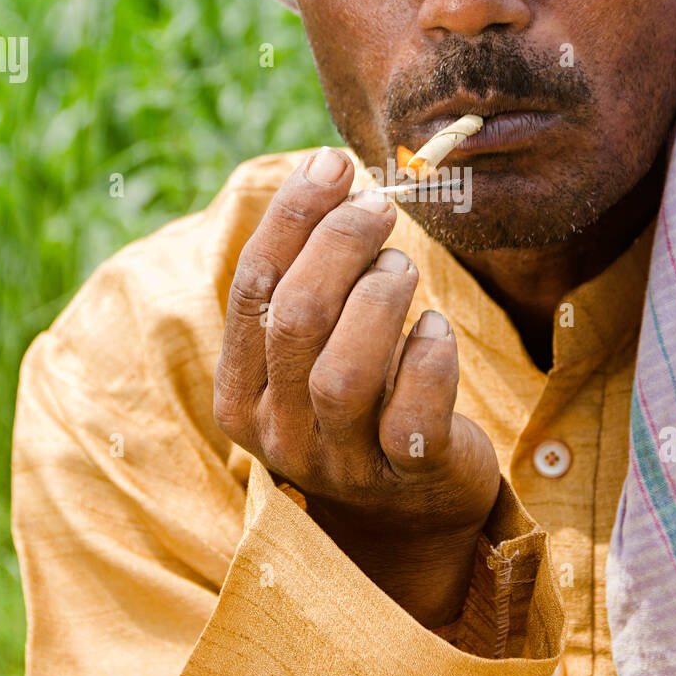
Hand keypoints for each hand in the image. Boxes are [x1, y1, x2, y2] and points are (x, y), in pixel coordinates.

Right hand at [213, 145, 501, 627]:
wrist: (410, 512)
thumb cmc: (362, 401)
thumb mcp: (315, 349)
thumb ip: (307, 277)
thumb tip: (325, 168)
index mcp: (240, 393)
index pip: (253, 289)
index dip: (292, 216)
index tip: (331, 163)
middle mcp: (279, 434)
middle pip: (296, 320)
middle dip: (340, 244)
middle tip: (380, 207)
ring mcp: (342, 462)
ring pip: (343, 372)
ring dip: (380, 300)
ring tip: (403, 271)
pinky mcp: (407, 477)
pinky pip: (414, 414)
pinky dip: (428, 357)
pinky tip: (434, 330)